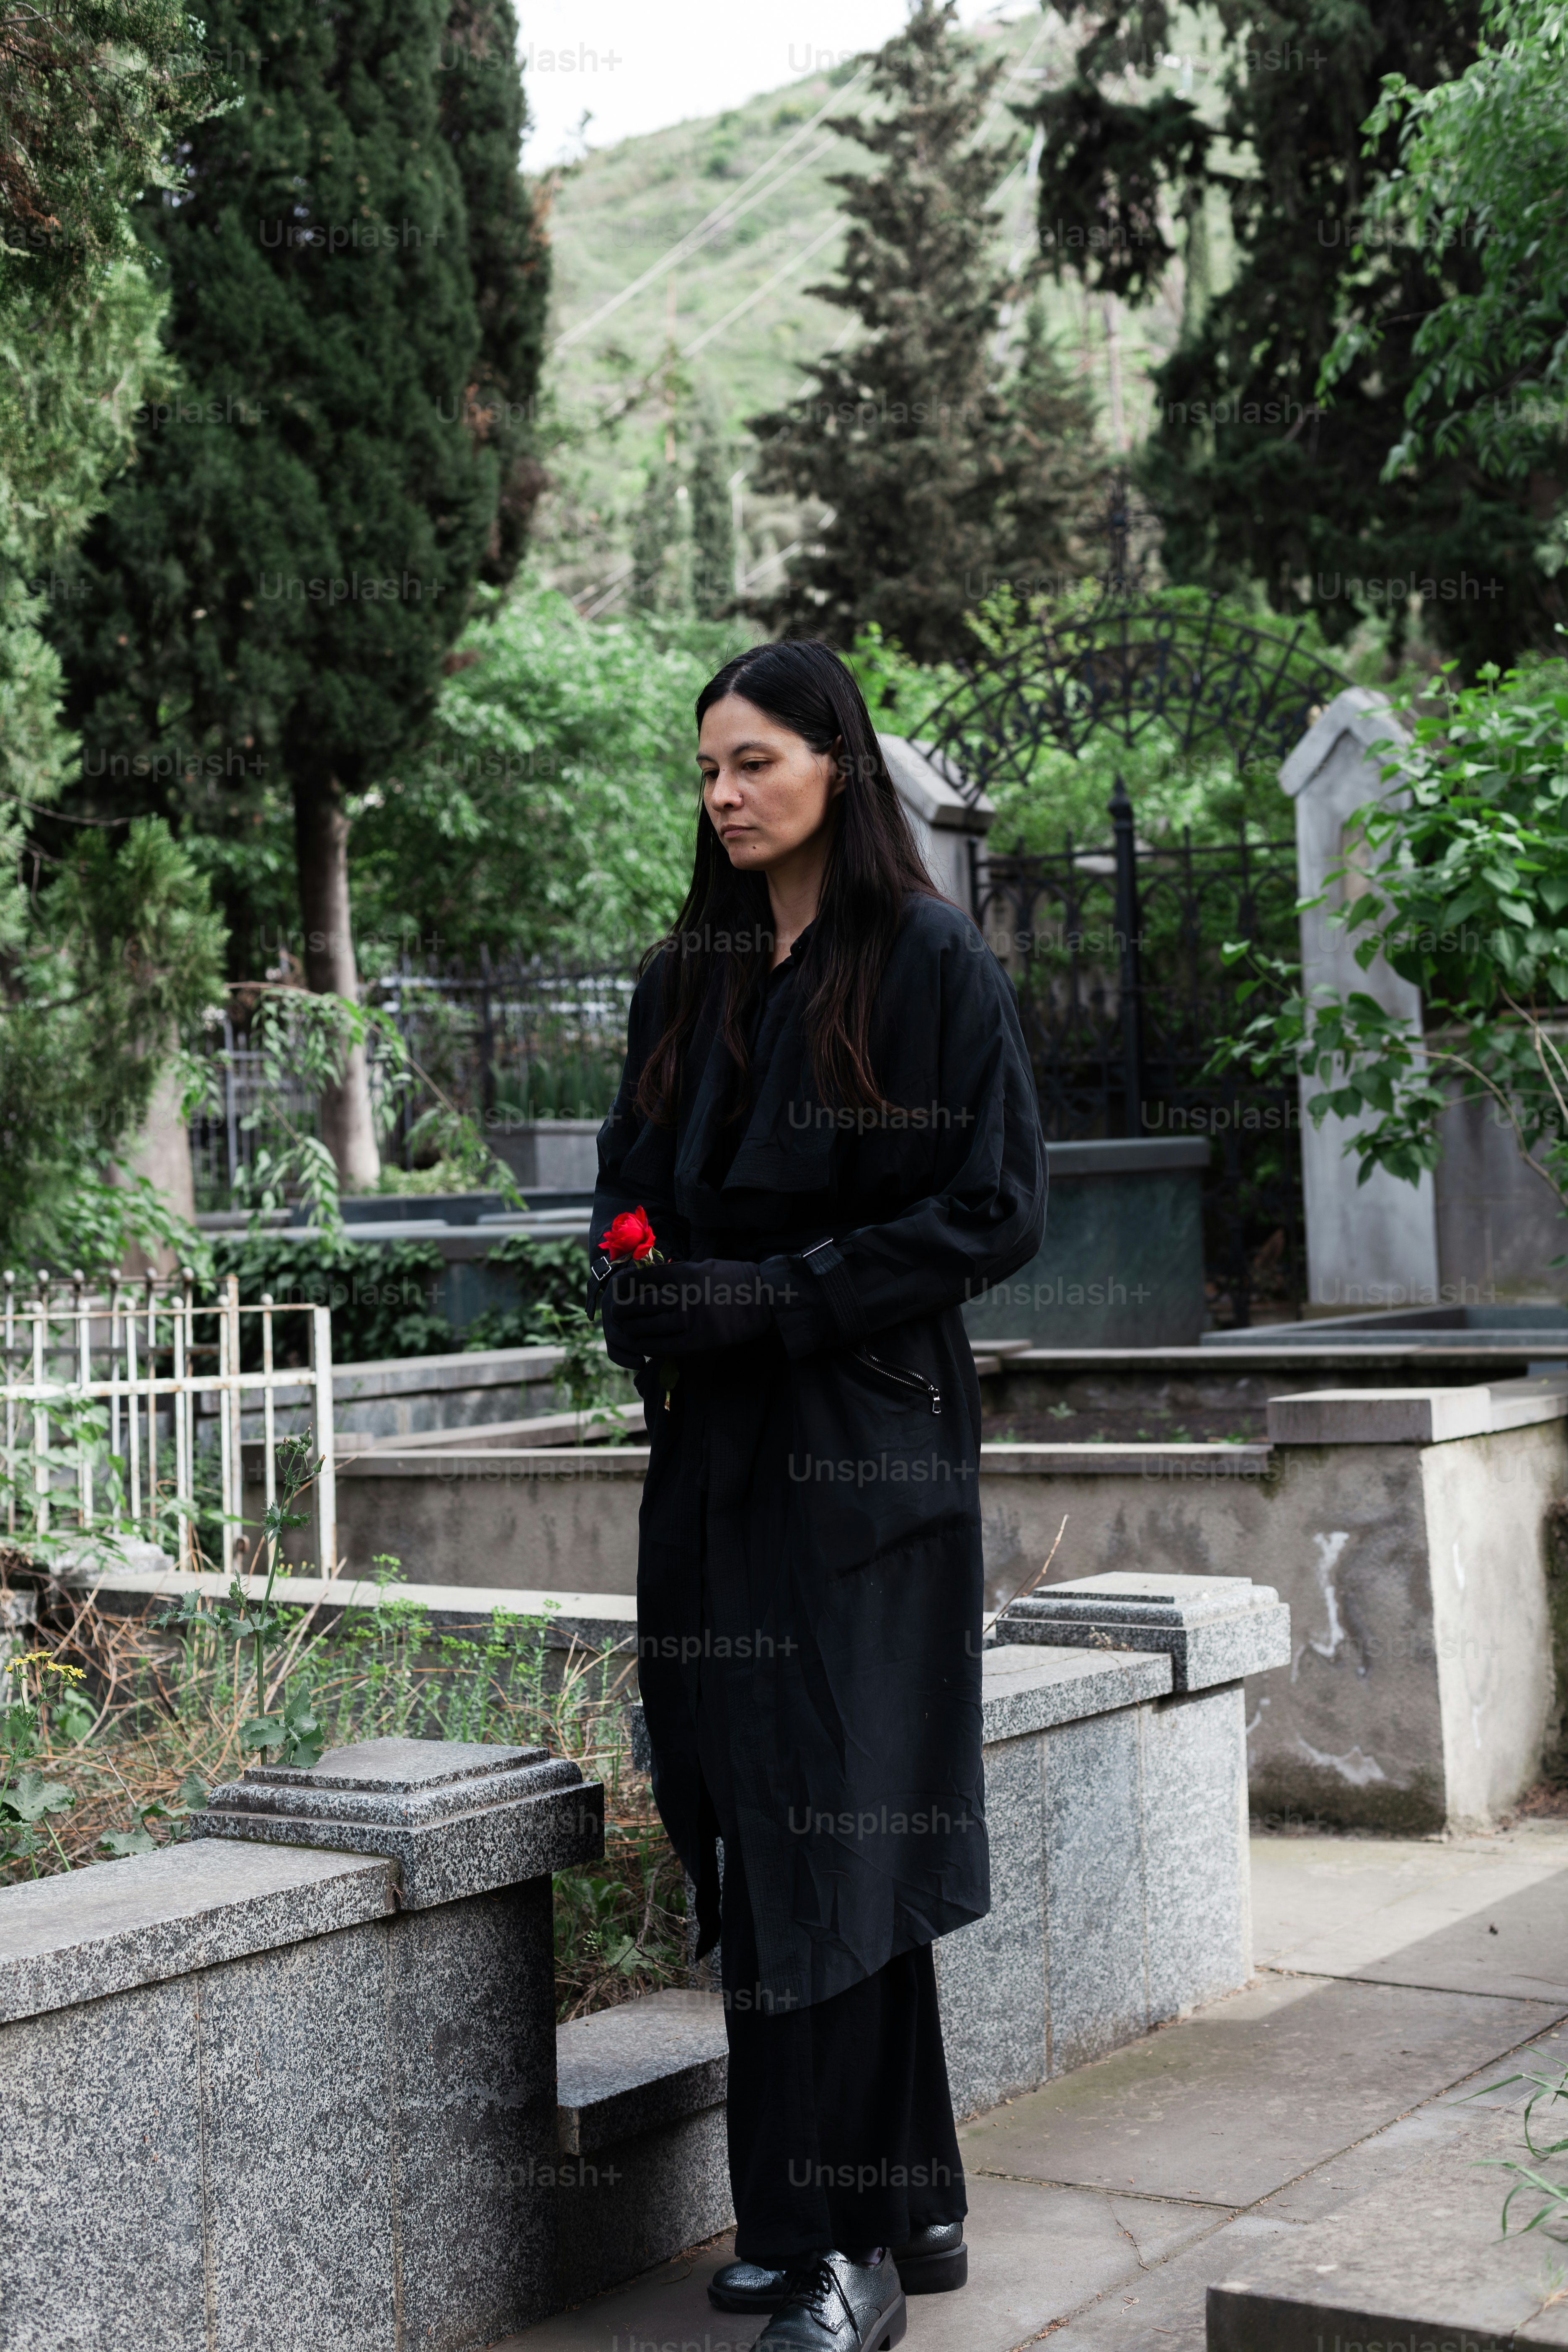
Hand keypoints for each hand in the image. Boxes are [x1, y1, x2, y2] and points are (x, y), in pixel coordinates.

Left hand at [602, 1259, 774, 1357]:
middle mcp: (683, 1297)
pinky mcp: (697, 1341)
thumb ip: (678, 1272)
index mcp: (684, 1274)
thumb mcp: (704, 1266)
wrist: (763, 1300)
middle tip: (617, 1313)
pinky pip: (663, 1346)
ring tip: (627, 1329)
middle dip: (623, 1310)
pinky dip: (647, 1346)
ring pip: (648, 1328)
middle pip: (640, 1305)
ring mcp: (689, 1321)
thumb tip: (651, 1279)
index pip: (644, 1279)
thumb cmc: (734, 1280)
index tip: (620, 1289)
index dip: (626, 1285)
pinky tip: (640, 1345)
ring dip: (633, 1330)